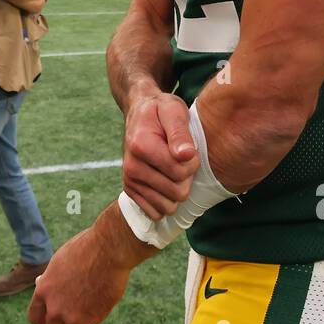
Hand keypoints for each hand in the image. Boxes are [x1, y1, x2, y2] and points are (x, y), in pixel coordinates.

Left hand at [28, 209, 146, 323]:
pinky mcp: (90, 320)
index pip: (35, 317)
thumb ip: (50, 281)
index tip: (50, 318)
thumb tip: (42, 285)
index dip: (43, 319)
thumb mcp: (58, 264)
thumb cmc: (85, 250)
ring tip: (91, 297)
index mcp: (43, 291)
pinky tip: (100, 296)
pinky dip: (95, 315)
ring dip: (81, 319)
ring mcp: (72, 316)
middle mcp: (54, 308)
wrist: (107, 250)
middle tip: (69, 321)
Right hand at [122, 91, 198, 219]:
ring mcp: (129, 180)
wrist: (139, 113)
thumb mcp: (174, 110)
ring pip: (168, 207)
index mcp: (141, 146)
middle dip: (186, 178)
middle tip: (181, 159)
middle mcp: (132, 166)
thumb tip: (186, 155)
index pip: (180, 173)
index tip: (188, 148)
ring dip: (177, 191)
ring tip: (174, 170)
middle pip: (177, 192)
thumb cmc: (161, 110)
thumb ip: (180, 132)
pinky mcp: (130, 190)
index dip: (193, 162)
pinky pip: (155, 212)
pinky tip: (166, 183)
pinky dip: (165, 201)